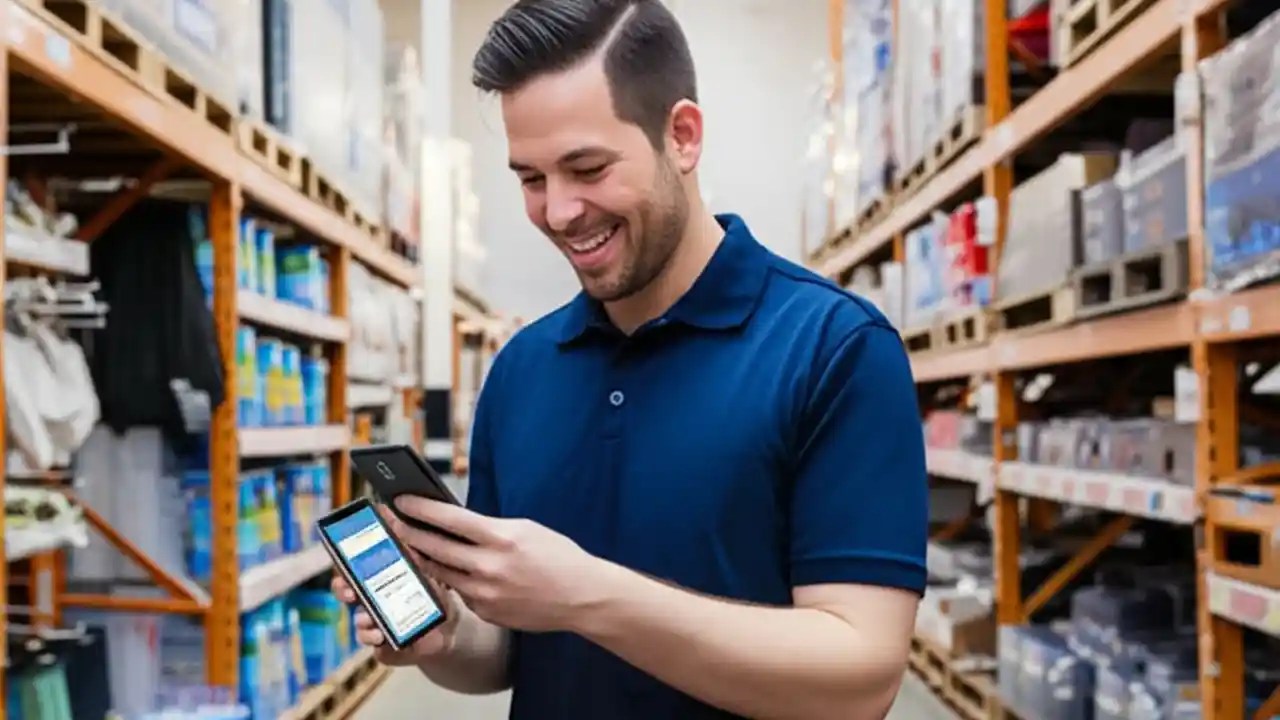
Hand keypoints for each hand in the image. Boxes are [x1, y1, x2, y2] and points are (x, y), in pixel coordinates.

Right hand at [330, 507, 460, 666]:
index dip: (341, 563)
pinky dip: (377, 641)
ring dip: (361, 619)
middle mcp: (370, 600)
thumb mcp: (423, 562)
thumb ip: (406, 542)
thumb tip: (389, 509)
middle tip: (349, 589)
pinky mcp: (387, 647)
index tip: (341, 558)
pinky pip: (377, 647)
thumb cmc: (433, 588)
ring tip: (370, 617)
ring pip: (359, 621)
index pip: (350, 567)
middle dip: (343, 590)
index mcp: (376, 578)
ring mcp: (377, 624)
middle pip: (346, 593)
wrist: (453, 624)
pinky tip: (382, 635)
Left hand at [393, 496, 610, 632]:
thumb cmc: (558, 557)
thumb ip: (490, 528)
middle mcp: (489, 567)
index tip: (400, 499)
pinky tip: (444, 569)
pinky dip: (452, 579)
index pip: (449, 519)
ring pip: (440, 572)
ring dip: (422, 557)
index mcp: (501, 538)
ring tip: (408, 544)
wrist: (581, 596)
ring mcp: (485, 594)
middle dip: (408, 532)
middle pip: (434, 547)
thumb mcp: (526, 529)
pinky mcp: (486, 612)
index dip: (420, 508)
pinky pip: (460, 592)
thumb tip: (454, 523)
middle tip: (391, 521)